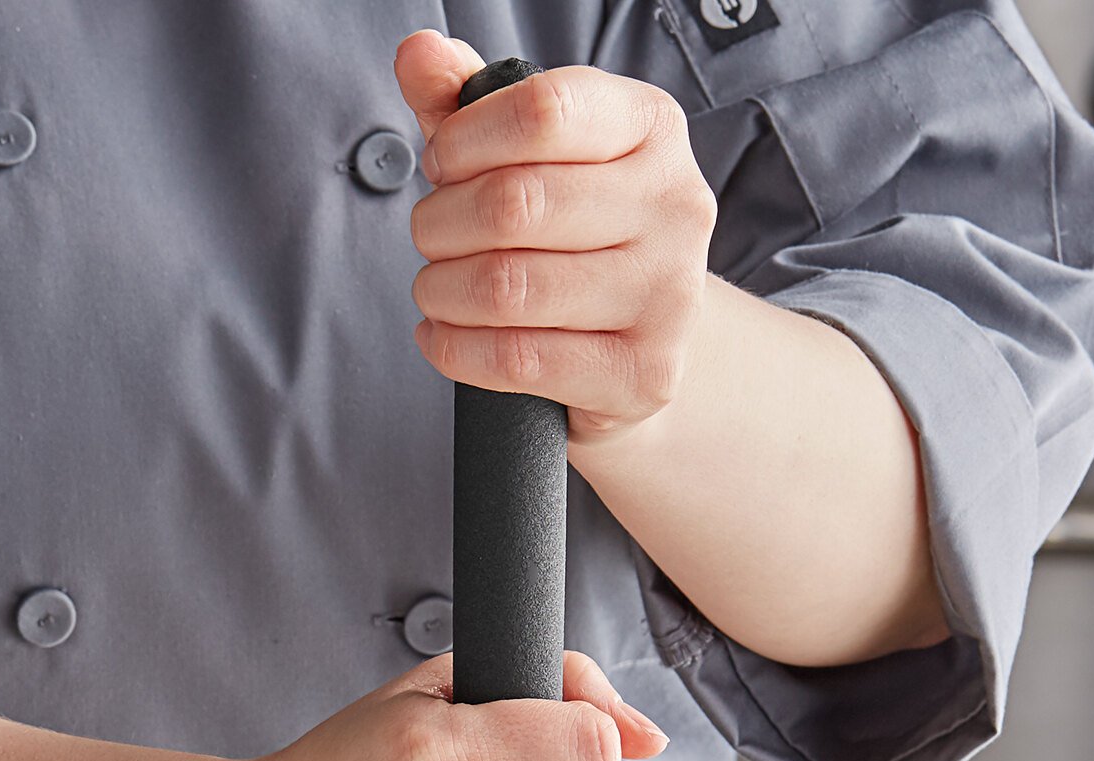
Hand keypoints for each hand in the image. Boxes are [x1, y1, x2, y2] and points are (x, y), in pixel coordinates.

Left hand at [394, 31, 715, 440]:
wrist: (638, 348)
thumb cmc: (576, 239)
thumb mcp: (525, 156)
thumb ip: (467, 101)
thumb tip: (418, 54)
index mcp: (652, 127)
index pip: (542, 113)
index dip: (465, 142)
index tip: (442, 168)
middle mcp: (675, 205)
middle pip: (515, 204)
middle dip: (440, 225)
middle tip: (431, 239)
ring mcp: (668, 295)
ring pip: (510, 287)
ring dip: (443, 292)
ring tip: (436, 291)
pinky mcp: (643, 374)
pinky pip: (519, 358)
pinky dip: (458, 350)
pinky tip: (444, 337)